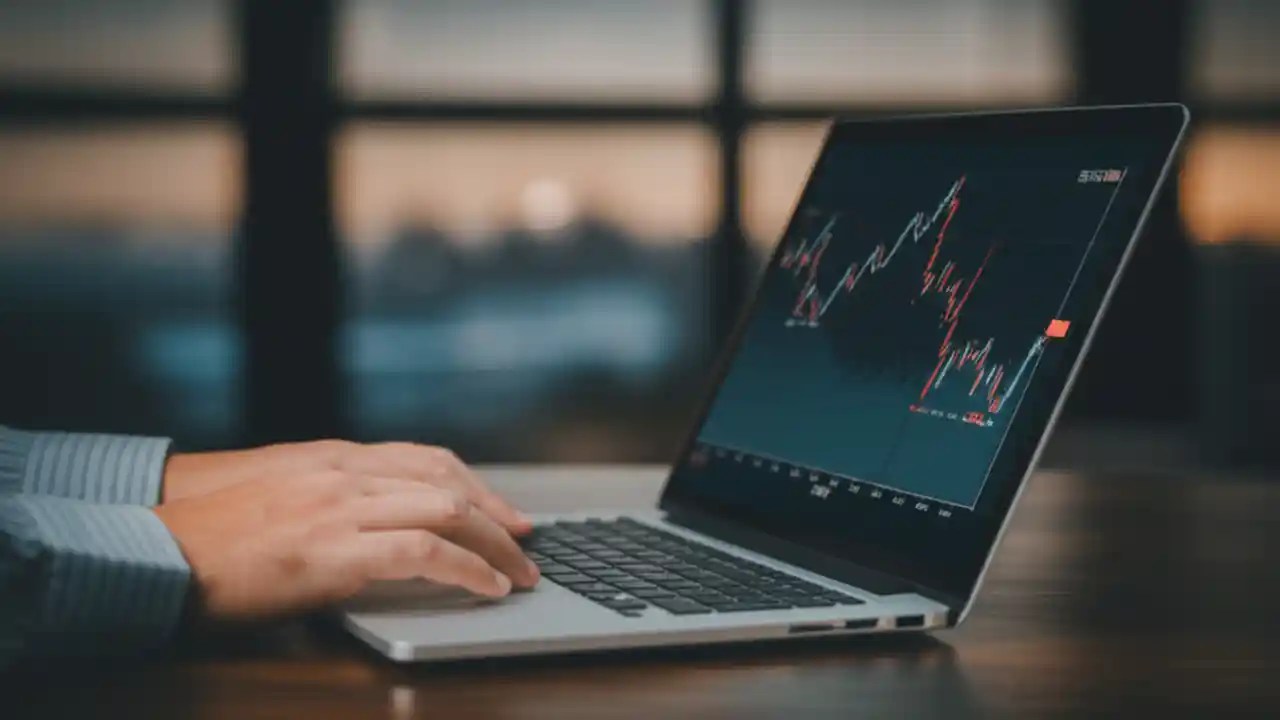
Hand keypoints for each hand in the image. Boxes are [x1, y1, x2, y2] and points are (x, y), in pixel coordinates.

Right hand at [154, 466, 539, 622]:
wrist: (156, 550)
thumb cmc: (208, 532)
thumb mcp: (277, 494)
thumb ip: (328, 496)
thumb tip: (372, 516)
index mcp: (332, 457)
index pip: (425, 459)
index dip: (475, 484)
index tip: (502, 509)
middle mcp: (344, 473)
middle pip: (447, 481)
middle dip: (497, 513)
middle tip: (526, 541)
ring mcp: (341, 507)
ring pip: (447, 510)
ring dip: (495, 545)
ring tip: (519, 573)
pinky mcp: (334, 550)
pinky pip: (424, 553)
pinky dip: (467, 569)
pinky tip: (487, 588)